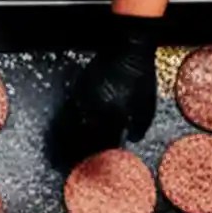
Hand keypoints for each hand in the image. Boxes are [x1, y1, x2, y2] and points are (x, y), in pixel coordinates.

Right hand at [47, 13, 157, 169]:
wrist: (126, 48)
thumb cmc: (140, 74)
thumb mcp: (148, 101)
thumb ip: (142, 124)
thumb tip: (133, 139)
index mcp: (114, 115)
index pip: (105, 142)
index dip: (102, 154)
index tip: (100, 163)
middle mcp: (95, 109)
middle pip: (83, 139)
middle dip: (79, 153)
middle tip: (75, 164)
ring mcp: (83, 99)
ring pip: (71, 127)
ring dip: (67, 142)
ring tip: (63, 154)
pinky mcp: (77, 90)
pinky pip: (68, 112)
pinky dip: (64, 125)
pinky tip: (64, 131)